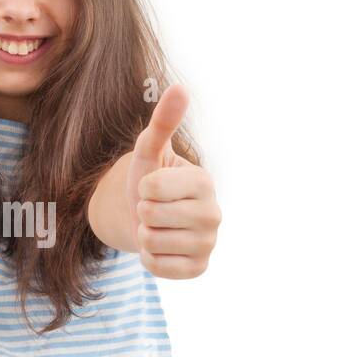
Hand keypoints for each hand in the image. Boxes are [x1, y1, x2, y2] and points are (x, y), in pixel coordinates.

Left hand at [125, 84, 221, 278]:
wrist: (150, 218)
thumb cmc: (150, 180)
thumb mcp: (150, 150)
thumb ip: (163, 121)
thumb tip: (180, 88)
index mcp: (204, 182)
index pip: (153, 189)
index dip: (142, 188)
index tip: (152, 187)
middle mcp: (214, 214)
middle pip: (151, 216)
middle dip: (142, 212)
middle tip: (154, 210)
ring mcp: (209, 244)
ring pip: (151, 242)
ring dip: (144, 235)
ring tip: (157, 227)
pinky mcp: (199, 269)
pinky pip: (157, 267)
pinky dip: (149, 258)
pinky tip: (161, 248)